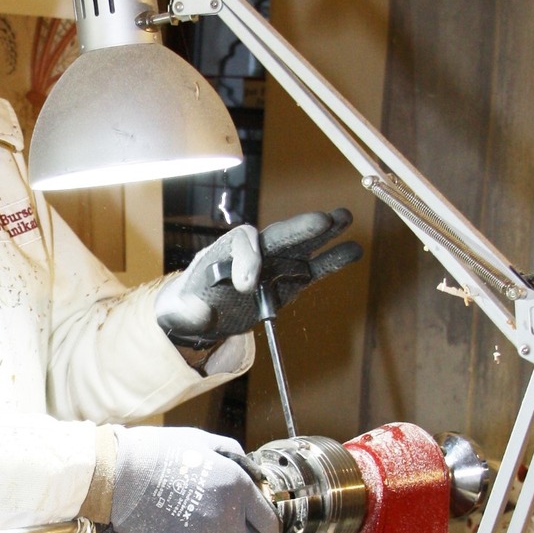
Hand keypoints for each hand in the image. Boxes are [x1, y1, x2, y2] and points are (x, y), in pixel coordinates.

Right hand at [109, 427, 279, 532]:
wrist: (118, 473)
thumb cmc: (159, 452)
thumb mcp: (202, 440)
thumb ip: (233, 455)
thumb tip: (249, 472)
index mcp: (237, 487)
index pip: (268, 522)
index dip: (266, 525)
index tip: (262, 527)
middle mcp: (226, 517)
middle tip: (223, 522)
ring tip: (195, 524)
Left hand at [155, 210, 361, 350]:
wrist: (201, 315)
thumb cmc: (188, 305)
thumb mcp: (181, 311)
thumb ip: (190, 311)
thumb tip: (203, 310)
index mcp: (224, 251)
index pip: (241, 244)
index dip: (247, 260)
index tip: (247, 285)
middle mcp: (252, 252)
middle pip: (277, 235)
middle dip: (299, 228)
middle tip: (322, 221)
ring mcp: (273, 265)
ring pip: (299, 245)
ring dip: (323, 232)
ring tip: (345, 217)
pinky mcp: (287, 283)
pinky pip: (312, 270)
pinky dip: (331, 260)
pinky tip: (352, 249)